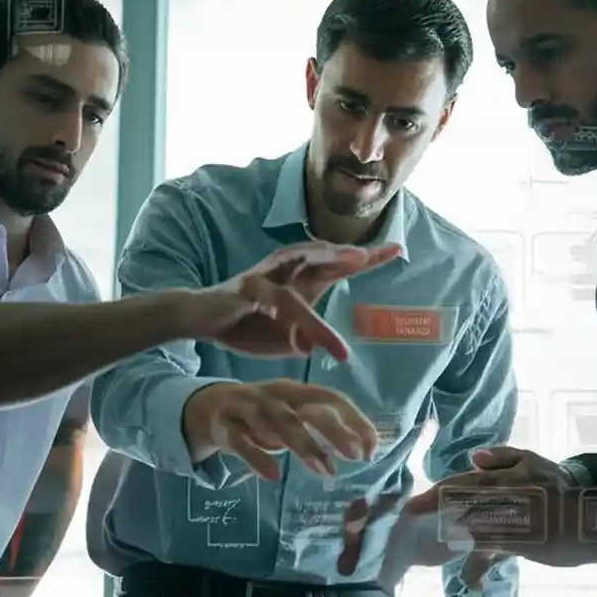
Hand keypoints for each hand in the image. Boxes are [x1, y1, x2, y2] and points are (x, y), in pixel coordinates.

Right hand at [179, 241, 401, 359]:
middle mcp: (286, 270)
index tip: (396, 250)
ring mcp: (268, 274)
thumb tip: (313, 347)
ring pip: (305, 262)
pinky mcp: (249, 287)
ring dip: (332, 257)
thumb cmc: (243, 327)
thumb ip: (301, 339)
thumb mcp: (281, 339)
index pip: (337, 266)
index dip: (366, 258)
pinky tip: (310, 317)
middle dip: (357, 252)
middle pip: (327, 254)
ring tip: (358, 259)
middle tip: (388, 249)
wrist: (199, 321)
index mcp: (299, 280)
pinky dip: (297, 311)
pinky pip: (280, 299)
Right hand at [182, 379, 378, 480]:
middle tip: (355, 455)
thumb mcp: (290, 416)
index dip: (354, 420)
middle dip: (333, 429)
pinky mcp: (223, 426)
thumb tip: (363, 448)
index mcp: (295, 391)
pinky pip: (240, 441)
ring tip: (325, 470)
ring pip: (277, 422)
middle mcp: (274, 395)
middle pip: (306, 408)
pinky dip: (257, 457)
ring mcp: (247, 407)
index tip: (371, 449)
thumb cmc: (261, 416)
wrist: (206, 407)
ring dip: (303, 444)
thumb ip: (320, 428)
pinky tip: (274, 475)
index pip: (331, 399)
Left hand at [339, 447, 596, 591]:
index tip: (410, 504)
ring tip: (437, 542)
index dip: (435, 493)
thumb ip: (504, 458)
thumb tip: (475, 456)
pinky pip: (493, 554)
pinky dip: (477, 566)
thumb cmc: (559, 488)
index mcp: (507, 474)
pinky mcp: (523, 542)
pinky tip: (472, 580)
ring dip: (451, 535)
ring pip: (472, 527)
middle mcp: (507, 494)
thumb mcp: (535, 463)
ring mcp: (514, 518)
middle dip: (432, 509)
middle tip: (407, 517)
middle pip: (460, 501)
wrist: (595, 515)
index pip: (462, 482)